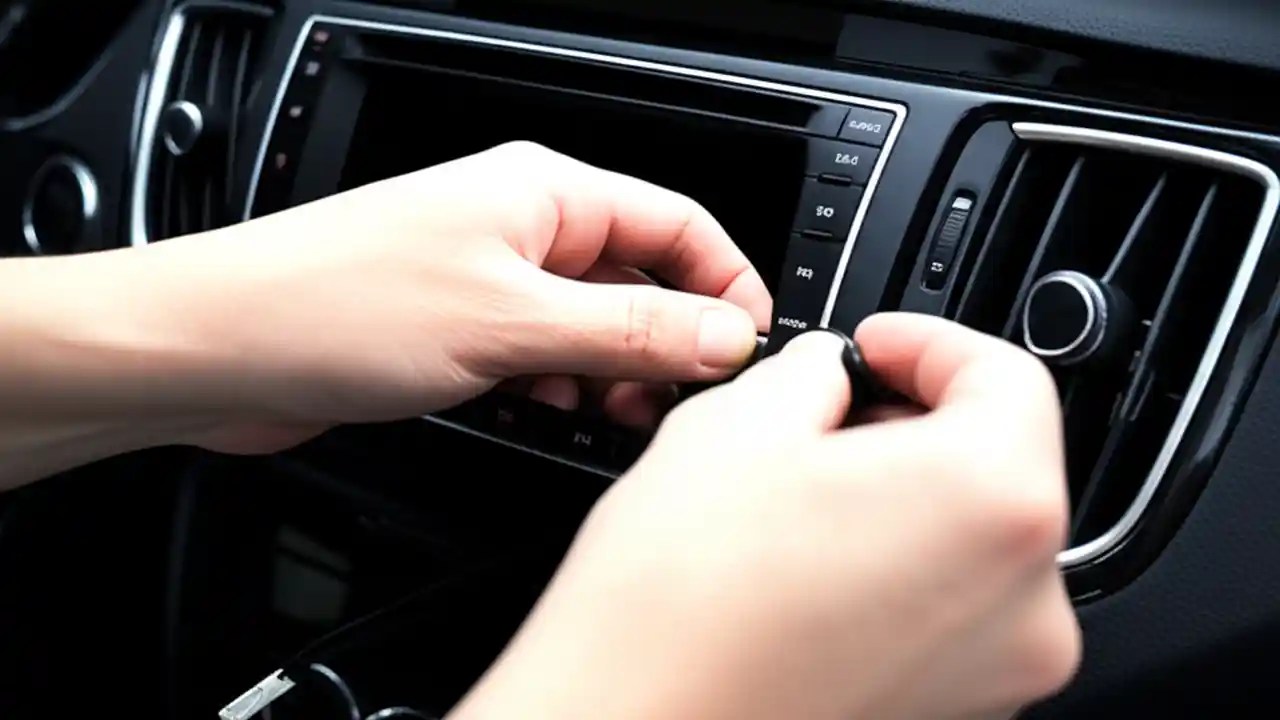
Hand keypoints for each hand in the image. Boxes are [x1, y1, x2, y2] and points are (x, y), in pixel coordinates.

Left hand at [128, 141, 771, 450]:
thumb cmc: (334, 304)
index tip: (746, 351)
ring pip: (590, 323)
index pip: (678, 224)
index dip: (724, 285)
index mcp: (544, 193)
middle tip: (670, 403)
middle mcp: (520, 227)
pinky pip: (539, 353)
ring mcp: (487, 278)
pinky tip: (542, 411)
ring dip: (610, 371)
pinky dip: (556, 385)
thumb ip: (632, 330)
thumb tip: (726, 335)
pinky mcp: (456, 326)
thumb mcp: (510, 323)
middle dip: (665, 343)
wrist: (214, 348)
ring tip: (604, 413)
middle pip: (638, 279)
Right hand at [448, 313, 1080, 719]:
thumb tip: (831, 374)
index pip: (1005, 376)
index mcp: (993, 502)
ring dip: (901, 496)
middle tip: (823, 418)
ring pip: (969, 537)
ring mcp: (998, 671)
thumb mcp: (737, 423)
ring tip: (800, 500)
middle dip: (910, 422)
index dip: (926, 343)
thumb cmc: (677, 607)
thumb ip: (814, 370)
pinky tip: (807, 566)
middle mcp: (1025, 600)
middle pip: (997, 462)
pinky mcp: (959, 712)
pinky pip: (949, 608)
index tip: (872, 348)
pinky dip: (895, 569)